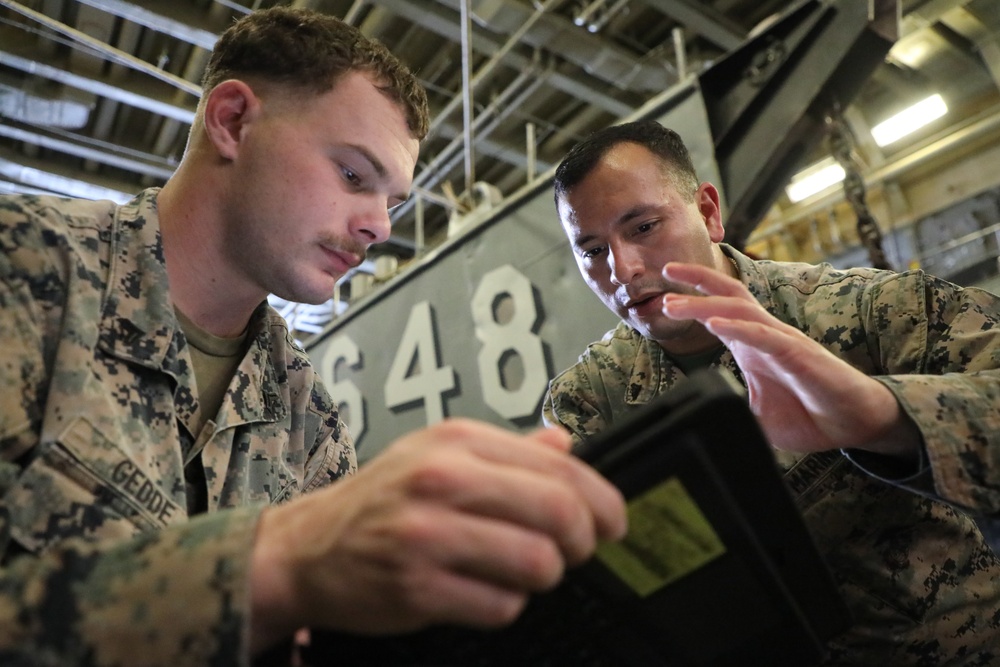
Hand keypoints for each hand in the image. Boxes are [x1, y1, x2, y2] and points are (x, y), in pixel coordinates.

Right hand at [249, 419, 626, 651]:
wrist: (309, 547)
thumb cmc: (382, 501)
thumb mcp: (440, 455)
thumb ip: (507, 451)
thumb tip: (564, 445)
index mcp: (458, 441)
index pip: (560, 468)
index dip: (602, 501)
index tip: (613, 522)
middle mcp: (443, 480)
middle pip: (559, 513)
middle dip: (582, 542)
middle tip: (574, 552)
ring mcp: (428, 534)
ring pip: (538, 564)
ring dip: (543, 577)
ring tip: (521, 571)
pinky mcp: (418, 587)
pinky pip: (502, 606)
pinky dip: (505, 605)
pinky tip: (482, 591)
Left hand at [661, 261, 920, 456]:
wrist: (852, 425)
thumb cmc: (809, 415)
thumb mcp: (754, 416)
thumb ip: (727, 409)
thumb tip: (697, 419)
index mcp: (751, 343)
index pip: (720, 306)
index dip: (694, 292)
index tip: (663, 286)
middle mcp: (764, 334)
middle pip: (728, 294)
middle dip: (695, 279)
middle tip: (665, 268)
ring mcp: (781, 341)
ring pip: (739, 310)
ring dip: (703, 304)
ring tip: (673, 302)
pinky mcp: (798, 354)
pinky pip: (763, 336)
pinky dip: (737, 328)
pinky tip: (715, 325)